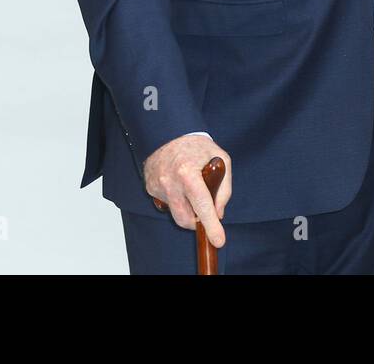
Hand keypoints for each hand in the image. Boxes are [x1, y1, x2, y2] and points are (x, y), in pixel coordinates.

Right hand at [143, 133, 231, 247]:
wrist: (170, 133)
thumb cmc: (199, 146)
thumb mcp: (221, 159)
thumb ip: (223, 188)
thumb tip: (218, 213)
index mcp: (188, 173)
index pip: (202, 206)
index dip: (211, 225)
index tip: (219, 241)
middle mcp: (169, 182)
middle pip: (185, 219)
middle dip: (197, 222)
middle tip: (206, 211)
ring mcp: (157, 187)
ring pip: (175, 213)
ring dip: (187, 208)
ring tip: (191, 187)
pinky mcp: (150, 188)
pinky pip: (166, 204)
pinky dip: (176, 199)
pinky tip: (178, 183)